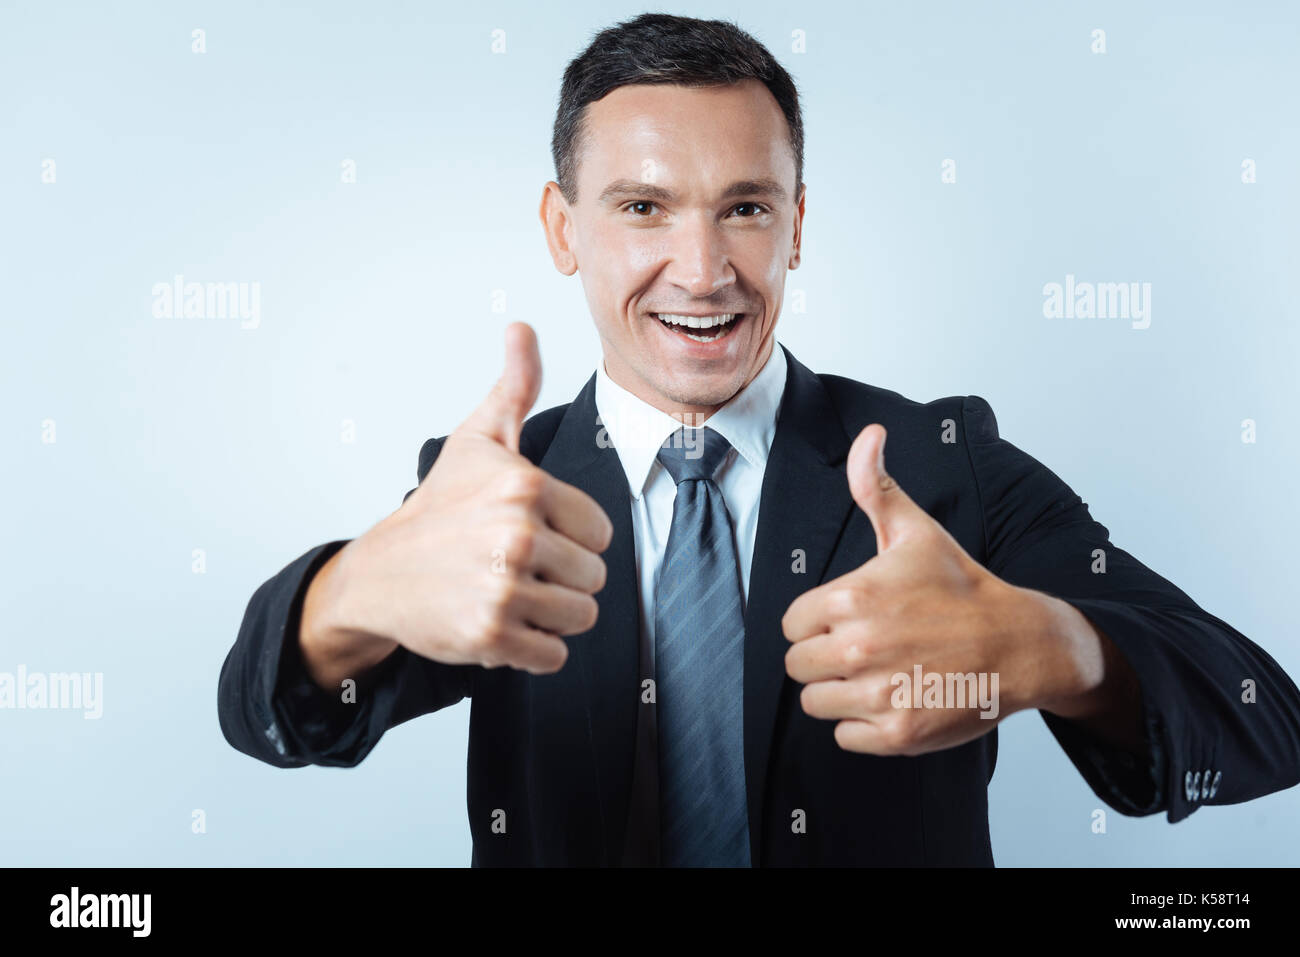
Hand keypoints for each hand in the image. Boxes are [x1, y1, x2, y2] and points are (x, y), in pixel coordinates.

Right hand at [303, 322, 613, 680]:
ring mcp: (503, 590)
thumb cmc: (438, 507)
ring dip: (551, 614)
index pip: (600, 531)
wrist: (378, 575)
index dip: (572, 536)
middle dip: (563, 579)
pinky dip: (533, 648)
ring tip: (509, 593)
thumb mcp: (477, 440)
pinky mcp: (491, 637)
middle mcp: (516, 537)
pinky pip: (553, 655)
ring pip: (580, 617)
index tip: (533, 532)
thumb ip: (512, 386)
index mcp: (526, 488)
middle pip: (594, 577)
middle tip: (516, 568)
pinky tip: (500, 623)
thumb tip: (522, 327)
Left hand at [782, 424, 1081, 755]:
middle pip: (798, 666)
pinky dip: (863, 725)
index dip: (817, 622)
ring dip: (840, 693)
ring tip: (879, 674)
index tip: (851, 619)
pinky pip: (845, 736)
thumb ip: (877, 487)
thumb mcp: (916, 532)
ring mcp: (879, 693)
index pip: (792, 625)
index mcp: (851, 599)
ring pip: (816, 703)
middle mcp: (859, 648)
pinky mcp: (898, 732)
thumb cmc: (962, 588)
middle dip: (825, 658)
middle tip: (866, 649)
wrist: (1021, 644)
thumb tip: (869, 435)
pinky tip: (894, 698)